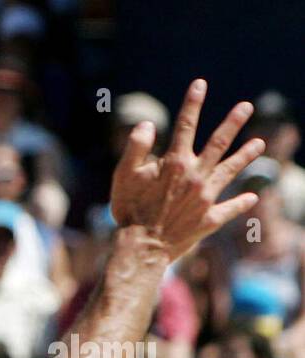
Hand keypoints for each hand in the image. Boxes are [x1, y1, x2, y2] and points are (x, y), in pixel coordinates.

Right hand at [110, 79, 264, 261]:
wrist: (142, 247)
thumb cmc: (129, 210)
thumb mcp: (123, 176)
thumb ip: (135, 148)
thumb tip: (147, 124)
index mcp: (175, 163)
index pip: (186, 126)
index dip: (192, 104)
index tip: (200, 84)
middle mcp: (196, 176)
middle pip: (219, 143)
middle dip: (232, 122)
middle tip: (246, 106)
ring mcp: (205, 197)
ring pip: (230, 171)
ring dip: (245, 156)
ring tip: (259, 143)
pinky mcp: (209, 219)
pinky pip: (229, 208)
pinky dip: (241, 203)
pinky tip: (252, 197)